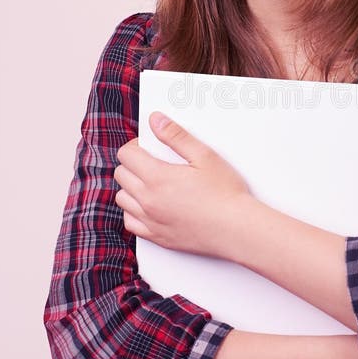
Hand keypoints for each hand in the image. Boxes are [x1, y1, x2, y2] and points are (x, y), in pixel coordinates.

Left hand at [114, 112, 251, 256]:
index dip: (136, 146)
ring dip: (131, 187)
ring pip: (122, 199)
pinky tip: (151, 206)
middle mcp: (148, 200)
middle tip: (153, 163)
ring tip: (152, 184)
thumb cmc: (225, 193)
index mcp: (157, 177)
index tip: (150, 147)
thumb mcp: (204, 156)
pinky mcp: (157, 237)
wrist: (236, 229)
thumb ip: (176, 136)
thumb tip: (155, 120)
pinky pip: (130, 222)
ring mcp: (151, 221)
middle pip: (121, 175)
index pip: (126, 155)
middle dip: (132, 164)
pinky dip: (134, 212)